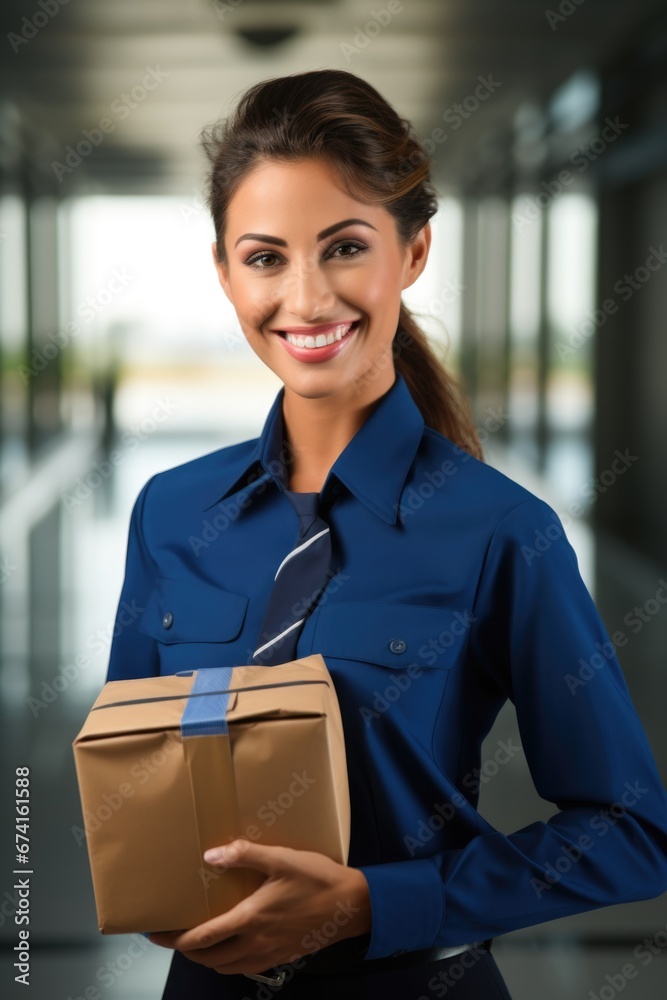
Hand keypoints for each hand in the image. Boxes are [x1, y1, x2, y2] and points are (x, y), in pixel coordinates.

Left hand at [148, 839, 370, 976]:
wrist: (351, 906)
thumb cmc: (316, 878)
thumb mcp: (281, 858)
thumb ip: (245, 855)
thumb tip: (210, 856)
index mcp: (250, 919)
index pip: (203, 938)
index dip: (175, 939)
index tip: (157, 934)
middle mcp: (255, 943)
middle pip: (209, 959)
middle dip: (187, 952)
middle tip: (174, 937)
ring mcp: (269, 954)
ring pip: (226, 968)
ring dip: (207, 959)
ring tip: (199, 942)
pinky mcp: (282, 957)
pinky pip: (245, 968)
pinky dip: (229, 962)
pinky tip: (233, 946)